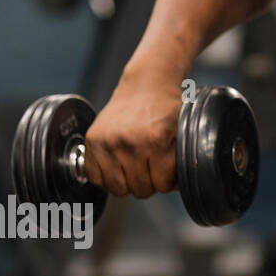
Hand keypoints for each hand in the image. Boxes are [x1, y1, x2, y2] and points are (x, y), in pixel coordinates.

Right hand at [83, 74, 183, 197]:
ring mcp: (108, 142)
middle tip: (151, 168)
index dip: (167, 181)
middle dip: (149, 183)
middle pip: (140, 190)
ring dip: (128, 183)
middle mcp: (130, 142)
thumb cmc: (167, 110)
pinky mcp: (92, 141)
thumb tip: (175, 189)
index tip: (167, 171)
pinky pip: (95, 178)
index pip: (162, 185)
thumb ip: (181, 160)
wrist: (145, 86)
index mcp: (157, 139)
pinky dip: (107, 178)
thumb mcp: (183, 132)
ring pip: (118, 189)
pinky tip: (118, 166)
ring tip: (135, 168)